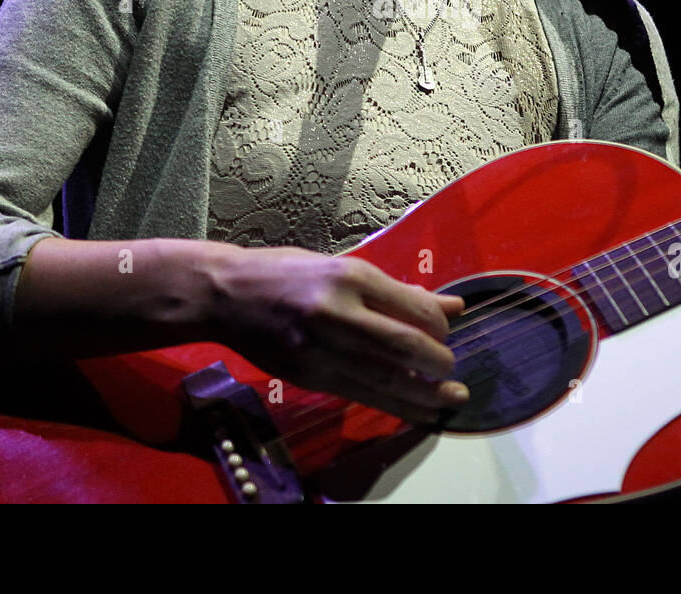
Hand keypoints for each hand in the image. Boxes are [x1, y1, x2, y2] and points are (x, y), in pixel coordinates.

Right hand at [202, 244, 468, 423]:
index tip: (447, 332)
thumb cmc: (288, 273)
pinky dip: (395, 405)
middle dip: (437, 363)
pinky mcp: (309, 375)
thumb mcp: (343, 268)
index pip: (410, 307)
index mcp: (349, 276)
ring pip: (385, 377)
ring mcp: (321, 347)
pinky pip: (362, 394)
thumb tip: (452, 307)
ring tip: (451, 401)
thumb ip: (397, 291)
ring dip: (425, 394)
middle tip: (452, 370)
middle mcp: (337, 311)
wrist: (227, 295)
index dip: (438, 325)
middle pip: (402, 345)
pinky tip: (417, 411)